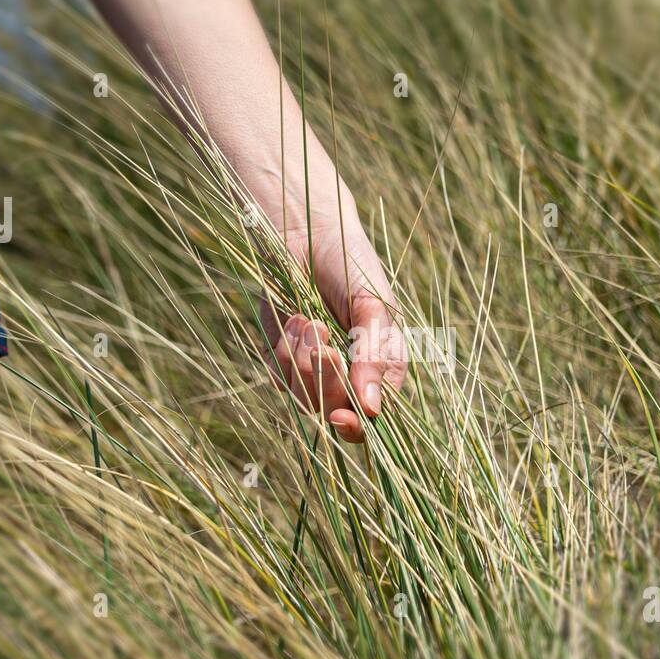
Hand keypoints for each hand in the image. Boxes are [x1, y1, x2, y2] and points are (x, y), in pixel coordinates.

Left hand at [261, 206, 406, 442]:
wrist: (306, 232)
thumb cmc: (351, 265)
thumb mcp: (372, 307)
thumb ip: (373, 356)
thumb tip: (374, 410)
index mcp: (381, 366)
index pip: (372, 418)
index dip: (356, 426)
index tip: (339, 415)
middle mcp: (349, 374)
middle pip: (334, 408)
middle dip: (325, 378)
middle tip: (323, 339)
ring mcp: (314, 367)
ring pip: (302, 395)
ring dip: (301, 358)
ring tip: (306, 318)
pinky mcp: (283, 355)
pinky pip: (278, 374)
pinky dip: (282, 348)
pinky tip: (292, 317)